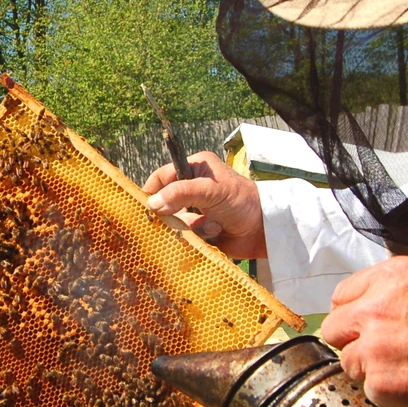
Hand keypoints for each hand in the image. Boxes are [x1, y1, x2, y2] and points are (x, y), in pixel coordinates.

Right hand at [142, 151, 266, 259]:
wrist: (263, 230)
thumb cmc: (240, 201)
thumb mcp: (209, 190)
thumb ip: (179, 193)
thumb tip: (152, 204)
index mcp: (193, 168)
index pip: (161, 177)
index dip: (151, 192)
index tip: (144, 208)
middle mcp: (191, 188)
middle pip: (163, 202)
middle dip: (171, 214)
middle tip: (179, 221)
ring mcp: (193, 210)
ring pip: (172, 222)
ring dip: (189, 227)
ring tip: (210, 226)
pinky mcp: (197, 230)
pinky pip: (183, 236)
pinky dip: (195, 238)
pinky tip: (214, 234)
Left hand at [319, 245, 407, 406]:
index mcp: (390, 276)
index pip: (344, 294)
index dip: (355, 310)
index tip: (367, 321)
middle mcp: (373, 309)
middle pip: (335, 327)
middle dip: (352, 338)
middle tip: (379, 347)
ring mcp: (374, 348)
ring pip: (349, 362)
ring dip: (369, 367)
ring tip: (403, 368)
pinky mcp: (382, 383)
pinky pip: (370, 390)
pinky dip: (389, 392)